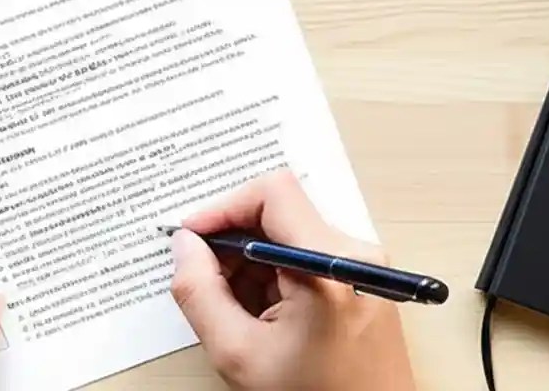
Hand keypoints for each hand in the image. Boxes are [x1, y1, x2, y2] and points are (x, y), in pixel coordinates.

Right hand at [169, 170, 417, 390]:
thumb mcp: (239, 354)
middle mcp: (356, 254)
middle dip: (232, 244)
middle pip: (279, 214)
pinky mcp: (362, 281)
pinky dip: (275, 278)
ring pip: (290, 237)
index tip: (191, 237)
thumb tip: (185, 246)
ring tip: (237, 314)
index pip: (272, 193)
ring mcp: (363, 267)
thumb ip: (201, 293)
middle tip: (204, 282)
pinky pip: (307, 258)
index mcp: (329, 265)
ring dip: (251, 265)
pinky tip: (263, 319)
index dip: (223, 208)